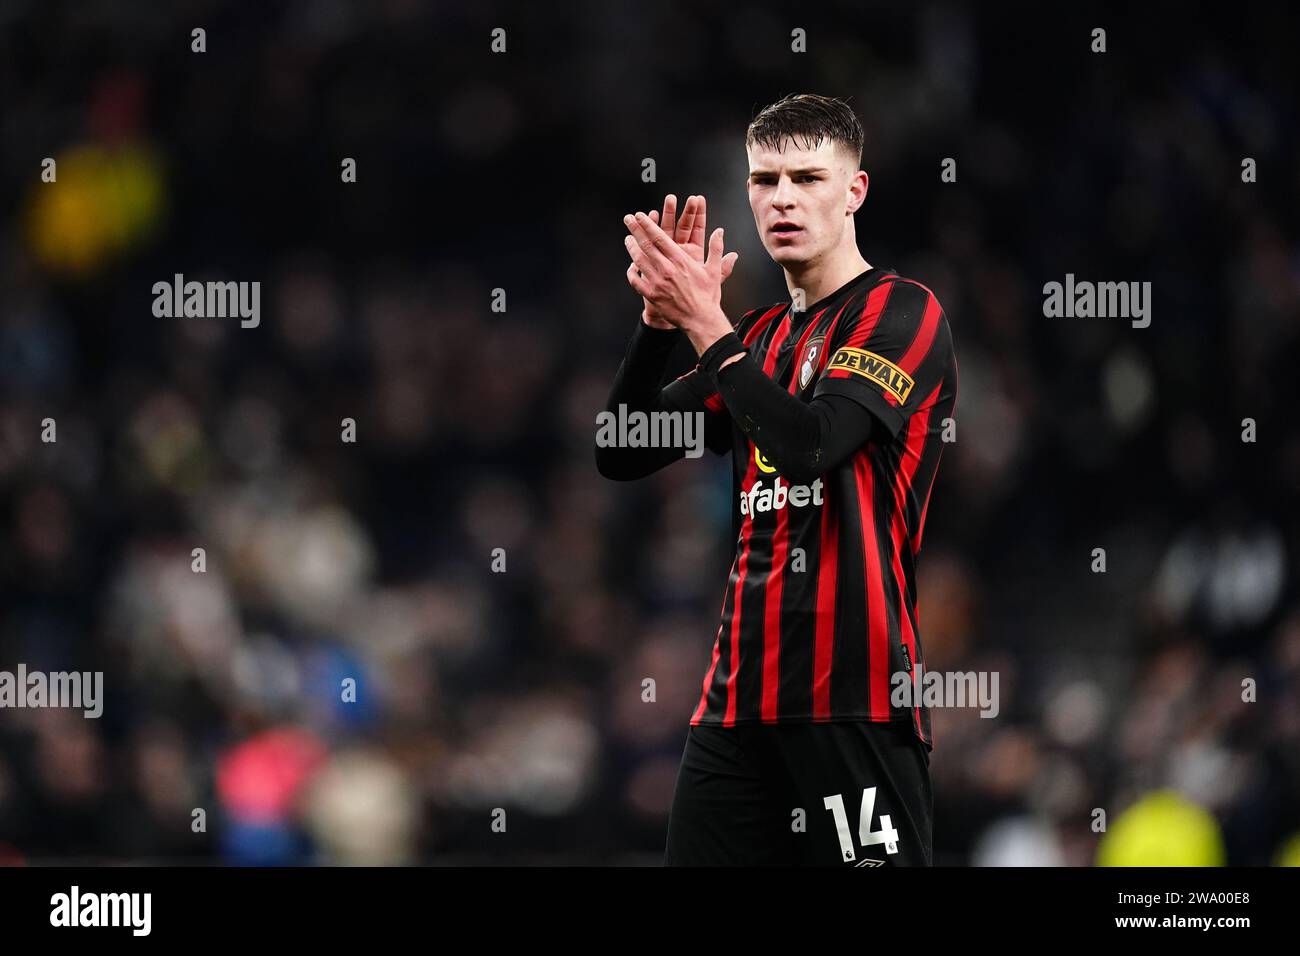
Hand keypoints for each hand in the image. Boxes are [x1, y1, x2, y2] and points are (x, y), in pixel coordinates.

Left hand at [628, 194, 737, 328]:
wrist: (700, 320)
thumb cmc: (708, 296)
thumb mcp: (714, 270)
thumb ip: (716, 248)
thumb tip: (719, 231)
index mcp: (680, 261)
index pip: (659, 238)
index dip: (647, 225)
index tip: (639, 216)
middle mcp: (666, 269)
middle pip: (646, 245)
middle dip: (635, 230)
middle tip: (627, 219)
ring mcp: (657, 282)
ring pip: (639, 261)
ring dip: (631, 248)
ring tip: (627, 239)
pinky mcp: (652, 295)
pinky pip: (636, 281)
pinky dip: (631, 272)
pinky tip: (631, 266)